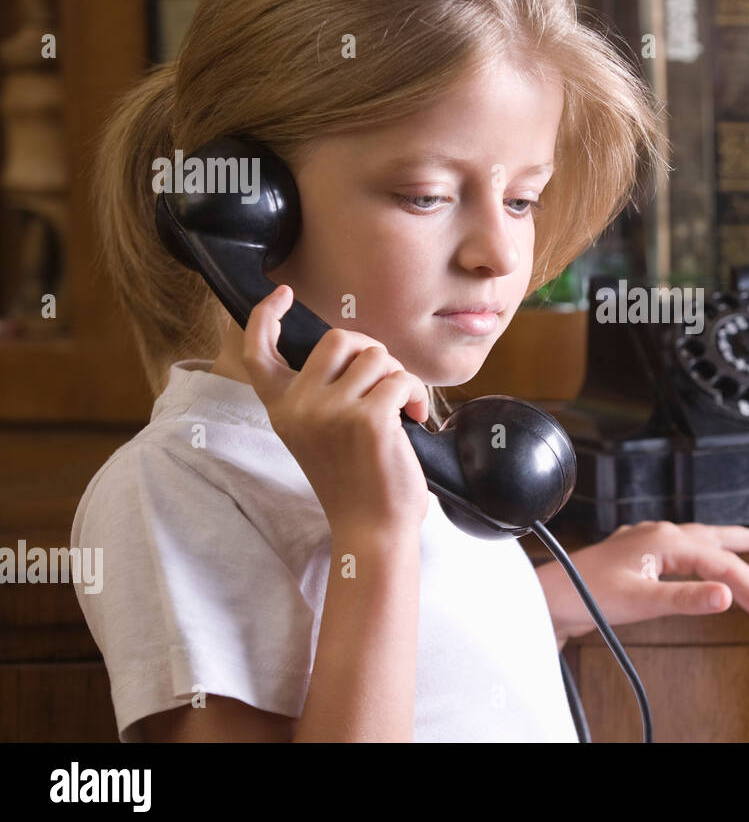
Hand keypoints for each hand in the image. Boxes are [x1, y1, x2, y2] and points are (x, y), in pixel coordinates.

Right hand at [241, 284, 430, 533]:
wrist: (371, 529)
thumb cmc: (357, 481)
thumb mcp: (322, 434)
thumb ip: (324, 394)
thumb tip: (357, 351)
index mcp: (281, 410)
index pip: (259, 352)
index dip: (266, 317)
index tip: (282, 293)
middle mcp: (299, 407)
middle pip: (339, 338)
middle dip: (372, 352)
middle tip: (387, 383)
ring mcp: (331, 411)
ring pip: (376, 356)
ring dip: (399, 377)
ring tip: (404, 408)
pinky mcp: (368, 418)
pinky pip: (401, 379)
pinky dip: (417, 394)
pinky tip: (416, 419)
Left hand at [537, 521, 748, 642]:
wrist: (549, 597)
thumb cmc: (585, 594)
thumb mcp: (640, 602)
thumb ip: (686, 599)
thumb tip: (727, 595)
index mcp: (665, 540)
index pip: (724, 564)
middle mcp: (662, 535)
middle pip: (721, 538)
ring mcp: (653, 543)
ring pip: (706, 541)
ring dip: (737, 546)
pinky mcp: (645, 556)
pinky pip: (690, 551)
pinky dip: (712, 555)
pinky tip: (714, 563)